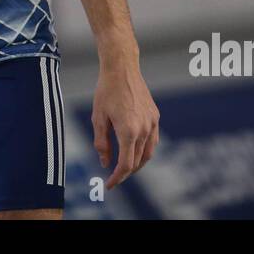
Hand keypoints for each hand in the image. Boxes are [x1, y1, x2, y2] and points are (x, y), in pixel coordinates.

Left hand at [92, 58, 159, 188]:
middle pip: (137, 162)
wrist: (122, 68)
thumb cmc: (106, 91)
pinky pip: (152, 140)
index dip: (117, 178)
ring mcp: (152, 123)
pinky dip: (144, 150)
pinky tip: (134, 149)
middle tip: (113, 177)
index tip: (109, 185)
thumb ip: (102, 143)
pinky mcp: (155, 116)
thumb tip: (105, 162)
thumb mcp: (98, 118)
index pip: (125, 165)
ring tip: (125, 167)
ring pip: (148, 153)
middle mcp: (144, 129)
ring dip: (137, 164)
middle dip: (125, 173)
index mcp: (128, 131)